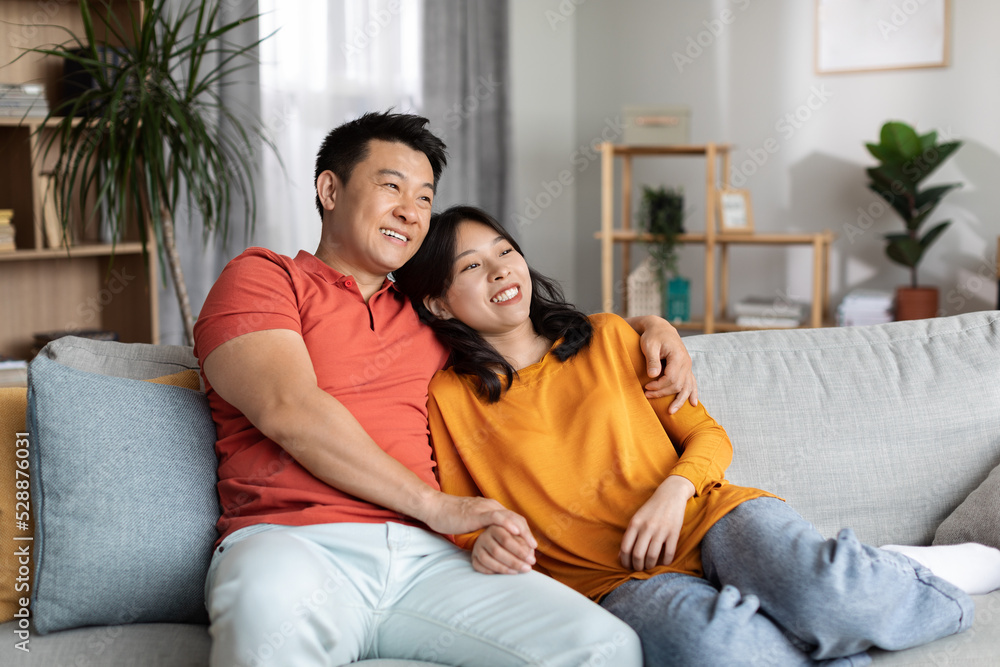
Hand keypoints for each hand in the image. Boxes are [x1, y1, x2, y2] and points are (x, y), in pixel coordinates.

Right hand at [419, 491, 536, 545]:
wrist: (434, 508)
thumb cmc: (450, 517)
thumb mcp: (472, 520)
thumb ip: (484, 526)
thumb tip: (493, 537)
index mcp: (492, 508)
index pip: (515, 520)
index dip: (525, 534)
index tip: (530, 548)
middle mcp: (492, 506)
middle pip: (517, 519)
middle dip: (527, 536)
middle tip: (534, 552)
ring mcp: (484, 508)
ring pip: (510, 518)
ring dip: (522, 534)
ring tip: (530, 547)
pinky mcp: (476, 513)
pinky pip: (495, 517)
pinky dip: (508, 524)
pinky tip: (515, 532)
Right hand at [472, 525, 536, 574]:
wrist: (495, 539)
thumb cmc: (511, 536)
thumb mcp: (519, 532)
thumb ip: (526, 536)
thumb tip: (533, 545)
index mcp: (495, 527)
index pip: (506, 539)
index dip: (518, 550)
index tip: (531, 558)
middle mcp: (484, 536)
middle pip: (496, 551)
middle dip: (514, 561)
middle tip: (529, 567)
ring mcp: (477, 547)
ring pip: (487, 560)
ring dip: (504, 568)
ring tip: (519, 572)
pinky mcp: (474, 557)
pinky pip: (479, 567)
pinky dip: (492, 572)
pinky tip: (505, 574)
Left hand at [620, 475, 694, 570]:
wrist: (670, 494)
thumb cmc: (651, 509)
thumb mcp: (636, 519)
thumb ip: (629, 536)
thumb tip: (620, 556)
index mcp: (635, 524)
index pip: (625, 548)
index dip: (625, 561)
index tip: (627, 566)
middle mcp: (646, 527)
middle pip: (637, 555)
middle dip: (637, 566)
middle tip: (639, 568)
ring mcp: (661, 530)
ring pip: (652, 556)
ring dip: (649, 566)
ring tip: (649, 566)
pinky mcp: (674, 532)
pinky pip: (669, 553)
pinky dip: (665, 562)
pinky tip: (663, 562)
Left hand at [637, 317, 697, 412]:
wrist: (661, 329)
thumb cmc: (653, 336)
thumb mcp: (649, 345)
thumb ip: (652, 359)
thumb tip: (653, 375)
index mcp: (678, 356)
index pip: (671, 377)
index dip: (659, 386)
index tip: (646, 387)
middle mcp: (686, 362)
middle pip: (678, 385)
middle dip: (662, 393)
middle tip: (647, 395)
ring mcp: (688, 366)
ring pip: (687, 387)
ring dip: (679, 400)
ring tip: (671, 412)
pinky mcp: (686, 369)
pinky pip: (692, 383)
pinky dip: (692, 394)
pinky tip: (693, 403)